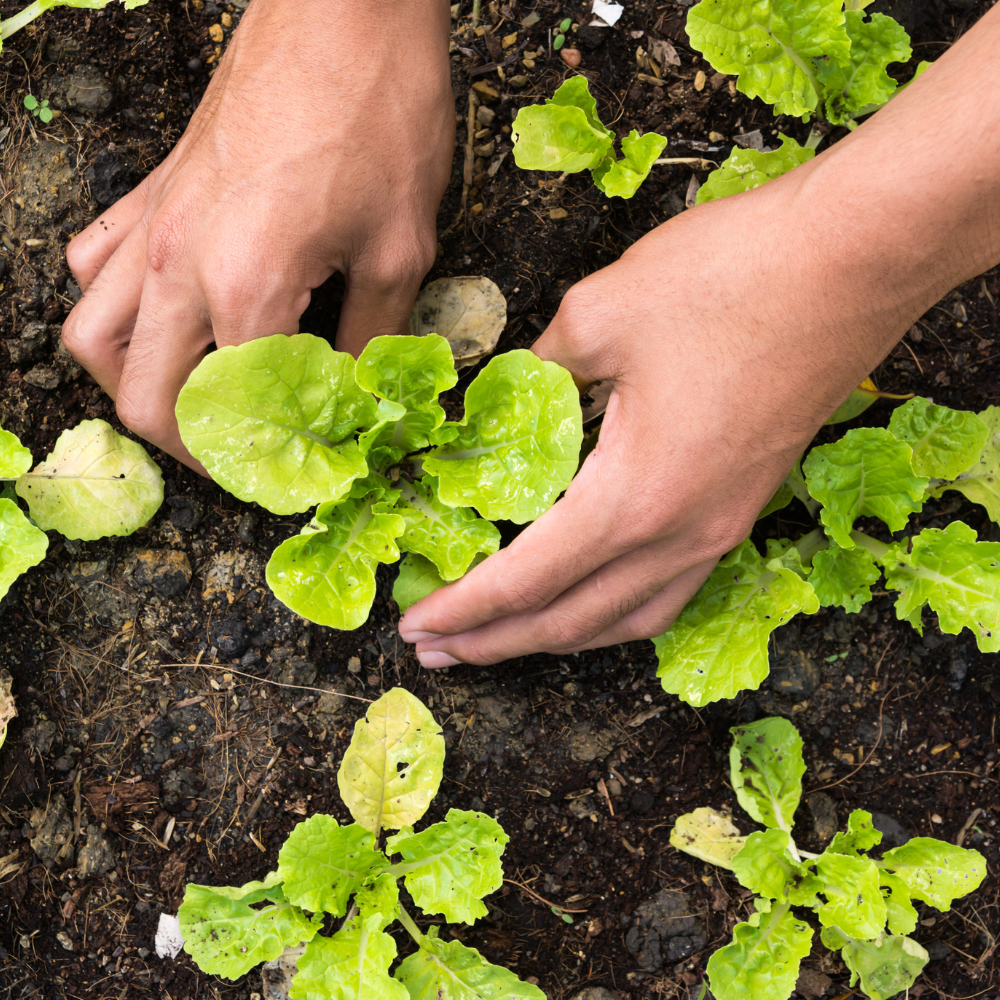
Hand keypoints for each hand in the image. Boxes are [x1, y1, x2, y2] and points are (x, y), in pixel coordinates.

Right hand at [62, 0, 453, 467]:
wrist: (342, 8)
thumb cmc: (381, 116)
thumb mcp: (400, 249)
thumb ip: (370, 340)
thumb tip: (357, 398)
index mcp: (246, 286)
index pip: (231, 412)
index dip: (263, 461)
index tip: (294, 477)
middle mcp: (179, 262)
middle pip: (139, 395)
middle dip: (188, 447)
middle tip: (240, 458)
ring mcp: (153, 224)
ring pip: (92, 336)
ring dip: (133, 385)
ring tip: (191, 401)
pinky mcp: (152, 190)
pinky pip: (96, 266)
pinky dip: (114, 309)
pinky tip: (163, 317)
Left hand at [398, 181, 871, 663]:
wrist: (856, 259)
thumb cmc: (730, 279)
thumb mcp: (598, 314)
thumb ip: (536, 371)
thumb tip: (505, 396)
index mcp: (634, 497)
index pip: (526, 580)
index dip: (463, 609)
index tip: (414, 625)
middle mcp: (680, 535)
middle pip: (571, 620)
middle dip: (496, 641)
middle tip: (435, 648)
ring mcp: (721, 528)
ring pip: (626, 620)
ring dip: (556, 637)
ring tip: (502, 639)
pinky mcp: (744, 508)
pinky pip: (668, 592)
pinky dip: (613, 612)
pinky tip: (589, 598)